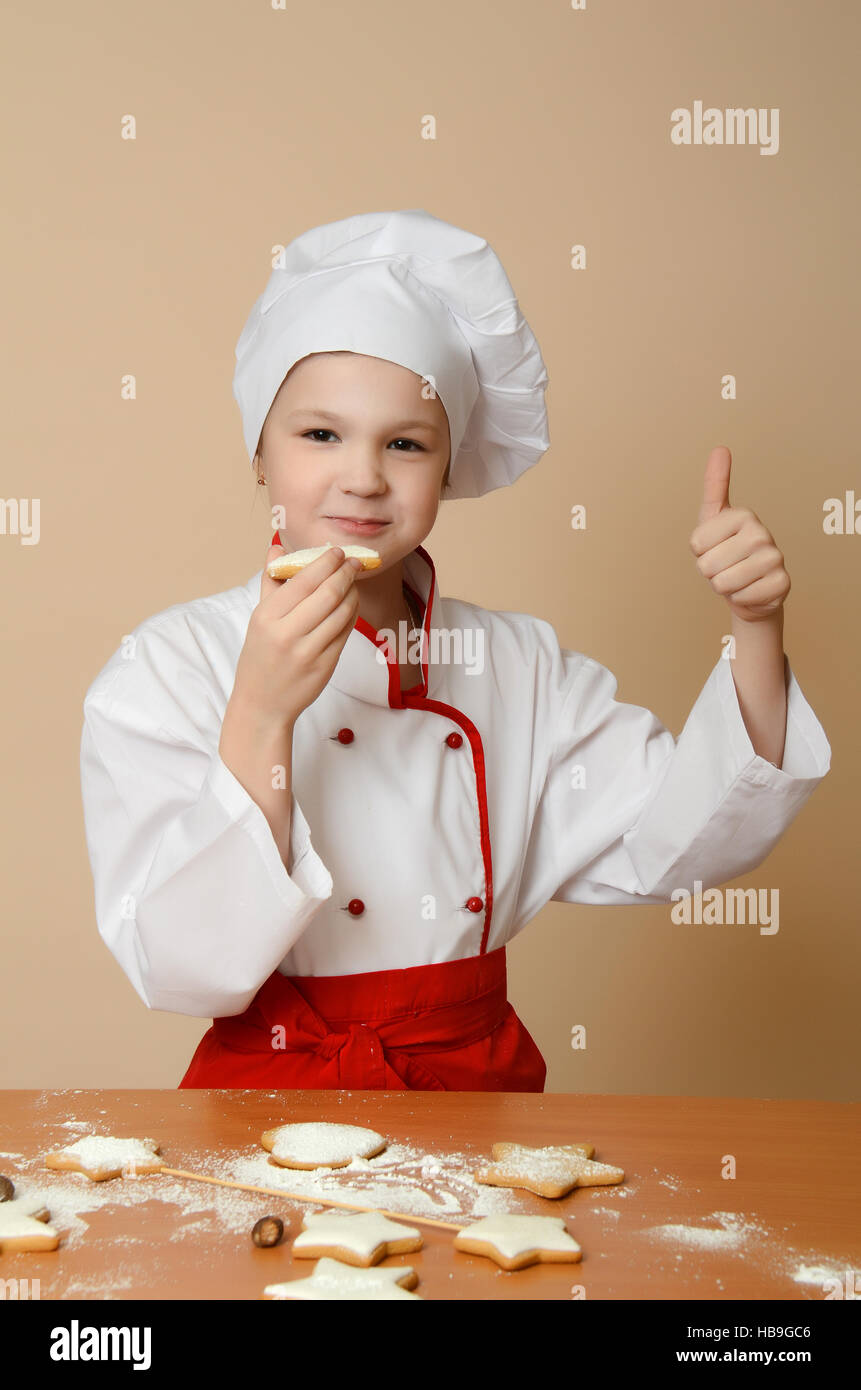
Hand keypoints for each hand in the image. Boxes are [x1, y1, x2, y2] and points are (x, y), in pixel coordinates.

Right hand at [230, 542, 362, 728]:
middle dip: (346, 573)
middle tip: (355, 562)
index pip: (304, 580)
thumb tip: (277, 548)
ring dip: (353, 593)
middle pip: (328, 593)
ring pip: (342, 612)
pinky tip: (351, 605)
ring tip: (353, 583)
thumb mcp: (259, 618)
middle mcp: (287, 633)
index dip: (326, 563)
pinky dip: (352, 614)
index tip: (338, 553)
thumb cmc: (260, 657)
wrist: (263, 704)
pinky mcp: (325, 666)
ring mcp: (308, 651)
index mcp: (267, 617)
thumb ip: (271, 582)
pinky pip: (345, 632)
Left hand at [689, 446, 789, 621]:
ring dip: (724, 586)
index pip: (697, 544)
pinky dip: (740, 598)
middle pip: (708, 565)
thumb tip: (721, 448)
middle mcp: (762, 533)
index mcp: (743, 515)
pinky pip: (740, 597)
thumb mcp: (713, 518)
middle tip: (726, 566)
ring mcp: (775, 558)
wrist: (749, 586)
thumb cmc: (726, 550)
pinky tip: (750, 588)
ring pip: (723, 583)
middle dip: (710, 572)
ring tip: (736, 577)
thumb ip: (715, 484)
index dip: (699, 552)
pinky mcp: (781, 583)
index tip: (714, 547)